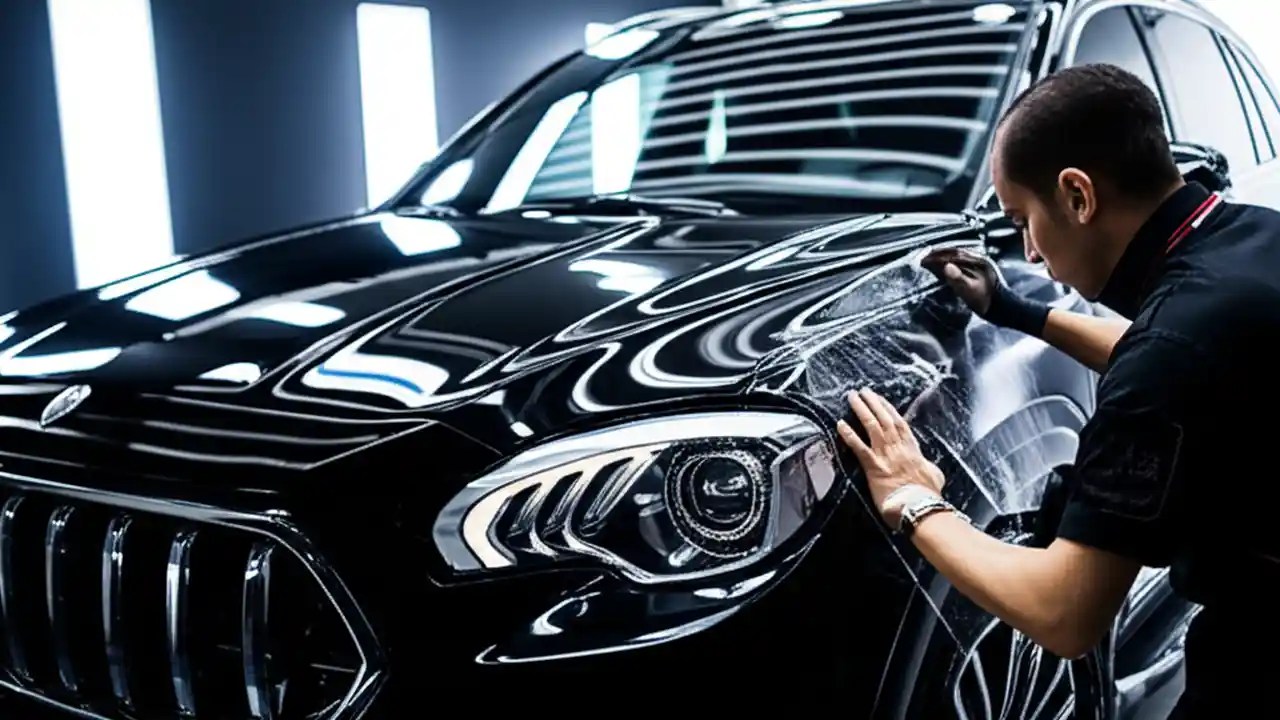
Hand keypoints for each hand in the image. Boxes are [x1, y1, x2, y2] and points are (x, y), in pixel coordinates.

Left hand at [835, 387, 944, 527]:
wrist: (920, 507)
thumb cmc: (928, 495)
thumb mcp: (935, 477)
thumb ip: (929, 467)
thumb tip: (928, 467)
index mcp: (913, 450)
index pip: (900, 424)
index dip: (890, 410)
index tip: (882, 400)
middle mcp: (898, 448)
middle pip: (884, 419)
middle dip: (874, 403)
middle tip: (863, 391)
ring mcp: (885, 455)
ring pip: (872, 425)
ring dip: (861, 409)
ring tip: (852, 397)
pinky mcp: (874, 466)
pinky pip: (859, 447)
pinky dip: (849, 434)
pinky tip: (840, 424)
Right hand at [920, 248, 1000, 315]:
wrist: (1004, 309)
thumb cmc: (986, 302)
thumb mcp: (970, 292)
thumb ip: (958, 279)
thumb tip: (946, 266)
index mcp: (977, 262)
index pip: (952, 254)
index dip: (936, 256)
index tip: (923, 260)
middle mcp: (979, 259)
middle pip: (955, 252)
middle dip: (939, 254)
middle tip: (924, 258)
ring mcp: (981, 264)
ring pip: (959, 256)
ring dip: (944, 257)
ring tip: (932, 260)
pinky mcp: (980, 270)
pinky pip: (962, 262)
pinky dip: (951, 262)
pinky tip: (946, 267)